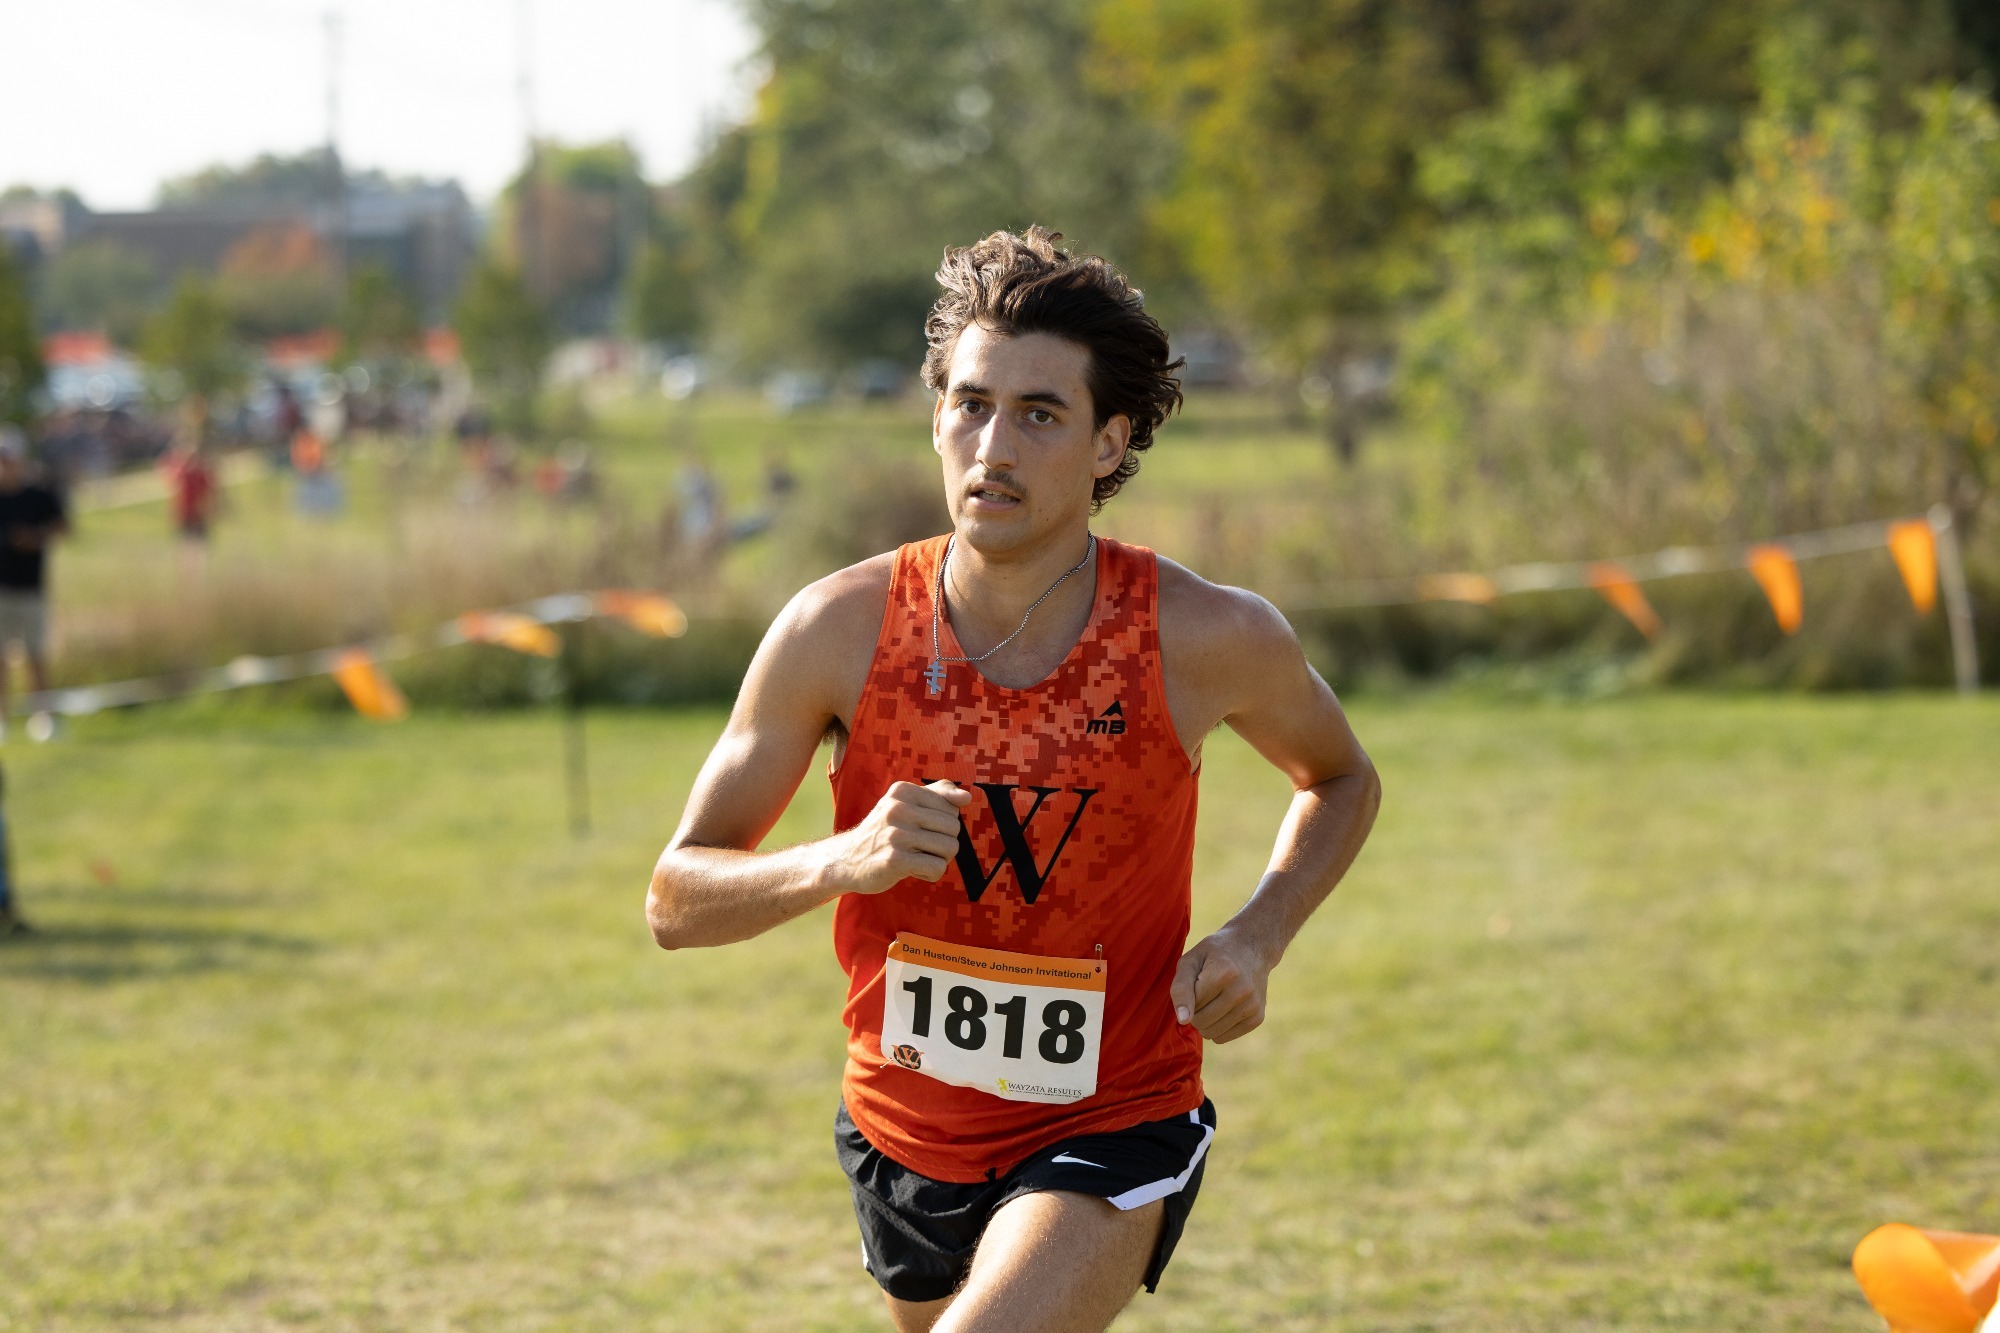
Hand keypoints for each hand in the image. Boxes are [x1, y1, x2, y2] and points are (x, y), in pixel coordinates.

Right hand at [835, 780, 969, 895]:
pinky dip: (931, 873)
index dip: (944, 824)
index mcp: (902, 791)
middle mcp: (897, 808)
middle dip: (944, 842)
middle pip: (954, 828)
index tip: (922, 829)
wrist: (847, 860)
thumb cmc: (885, 831)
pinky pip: (938, 867)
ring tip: (918, 858)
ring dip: (939, 859)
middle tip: (922, 848)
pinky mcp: (894, 860)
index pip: (951, 807)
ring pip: (950, 848)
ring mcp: (895, 834)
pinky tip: (913, 871)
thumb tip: (967, 797)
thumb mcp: (905, 803)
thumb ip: (938, 794)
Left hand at [1170, 926, 1275, 1043]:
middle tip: (1203, 993)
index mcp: (1223, 972)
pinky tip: (1223, 1009)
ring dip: (1205, 1021)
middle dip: (1195, 1011)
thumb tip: (1183, 1020)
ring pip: (1211, 1033)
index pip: (1191, 1004)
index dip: (1188, 996)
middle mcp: (1241, 991)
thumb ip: (1181, 988)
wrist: (1252, 948)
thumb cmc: (1214, 955)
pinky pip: (1224, 1038)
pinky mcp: (1257, 1018)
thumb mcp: (1191, 960)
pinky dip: (1217, 1027)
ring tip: (1212, 1001)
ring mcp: (1252, 1005)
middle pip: (1201, 1021)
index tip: (1197, 981)